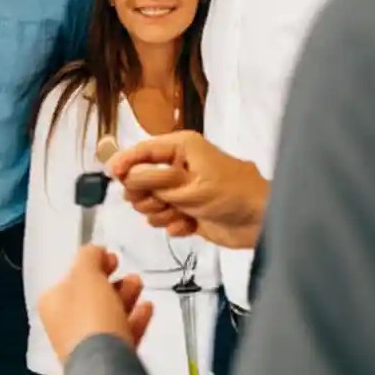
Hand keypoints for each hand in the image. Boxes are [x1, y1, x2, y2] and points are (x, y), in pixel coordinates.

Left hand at [38, 246, 153, 364]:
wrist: (106, 365)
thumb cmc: (90, 314)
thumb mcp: (86, 275)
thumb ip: (89, 256)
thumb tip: (94, 250)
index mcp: (53, 302)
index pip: (72, 277)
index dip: (93, 264)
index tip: (112, 258)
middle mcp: (66, 323)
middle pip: (93, 296)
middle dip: (114, 282)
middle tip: (130, 275)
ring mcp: (87, 343)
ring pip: (109, 313)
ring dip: (126, 297)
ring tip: (140, 287)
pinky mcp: (108, 357)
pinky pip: (123, 332)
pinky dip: (135, 318)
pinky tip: (147, 308)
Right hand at [107, 130, 268, 248]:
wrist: (261, 222)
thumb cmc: (230, 194)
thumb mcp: (189, 186)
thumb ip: (154, 180)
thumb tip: (125, 173)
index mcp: (182, 148)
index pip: (143, 150)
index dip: (126, 161)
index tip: (112, 175)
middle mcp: (179, 167)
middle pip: (141, 180)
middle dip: (146, 196)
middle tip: (160, 202)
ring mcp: (182, 191)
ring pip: (150, 203)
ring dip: (161, 213)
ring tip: (180, 215)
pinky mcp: (187, 212)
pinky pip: (164, 219)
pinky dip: (174, 224)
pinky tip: (189, 225)